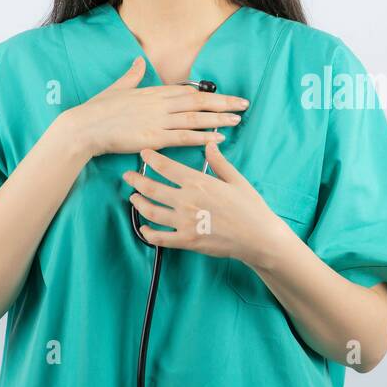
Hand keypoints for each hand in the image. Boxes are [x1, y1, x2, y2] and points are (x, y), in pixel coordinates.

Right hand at [65, 56, 248, 158]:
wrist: (84, 126)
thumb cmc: (98, 109)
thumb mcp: (118, 87)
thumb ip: (133, 75)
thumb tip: (140, 61)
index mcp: (153, 92)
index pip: (187, 92)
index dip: (208, 94)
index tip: (225, 95)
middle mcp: (159, 104)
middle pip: (198, 102)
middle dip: (223, 103)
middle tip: (244, 104)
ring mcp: (157, 120)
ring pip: (195, 118)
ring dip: (218, 118)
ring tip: (238, 119)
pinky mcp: (154, 138)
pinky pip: (184, 137)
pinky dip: (203, 136)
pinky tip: (219, 137)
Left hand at [123, 143, 289, 266]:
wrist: (258, 236)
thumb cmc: (250, 207)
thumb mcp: (236, 179)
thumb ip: (218, 162)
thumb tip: (208, 145)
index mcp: (199, 183)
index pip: (166, 167)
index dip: (151, 159)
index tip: (143, 154)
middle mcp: (187, 201)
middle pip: (152, 188)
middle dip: (136, 180)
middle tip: (128, 176)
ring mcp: (185, 222)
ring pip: (151, 211)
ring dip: (138, 203)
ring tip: (133, 197)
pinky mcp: (187, 241)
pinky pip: (160, 238)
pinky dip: (148, 233)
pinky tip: (144, 227)